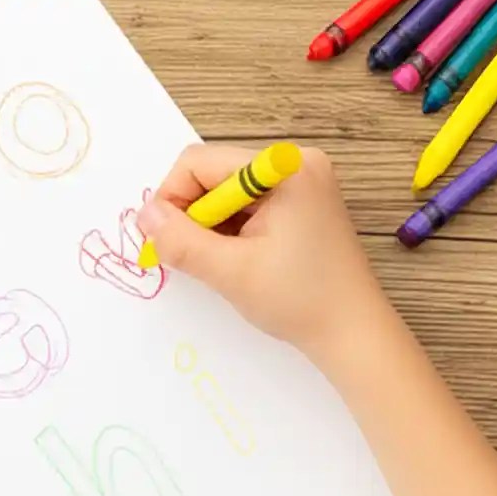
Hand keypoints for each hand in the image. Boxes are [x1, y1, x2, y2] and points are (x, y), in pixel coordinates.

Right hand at [136, 144, 391, 360]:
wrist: (353, 332)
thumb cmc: (301, 301)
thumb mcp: (230, 271)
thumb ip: (180, 240)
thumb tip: (143, 215)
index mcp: (285, 168)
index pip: (199, 162)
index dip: (171, 199)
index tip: (164, 240)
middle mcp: (295, 163)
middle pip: (212, 173)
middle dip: (192, 214)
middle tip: (190, 257)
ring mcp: (300, 182)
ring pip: (225, 191)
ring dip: (210, 225)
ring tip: (220, 263)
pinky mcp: (300, 203)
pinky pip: (246, 204)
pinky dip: (229, 230)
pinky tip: (237, 259)